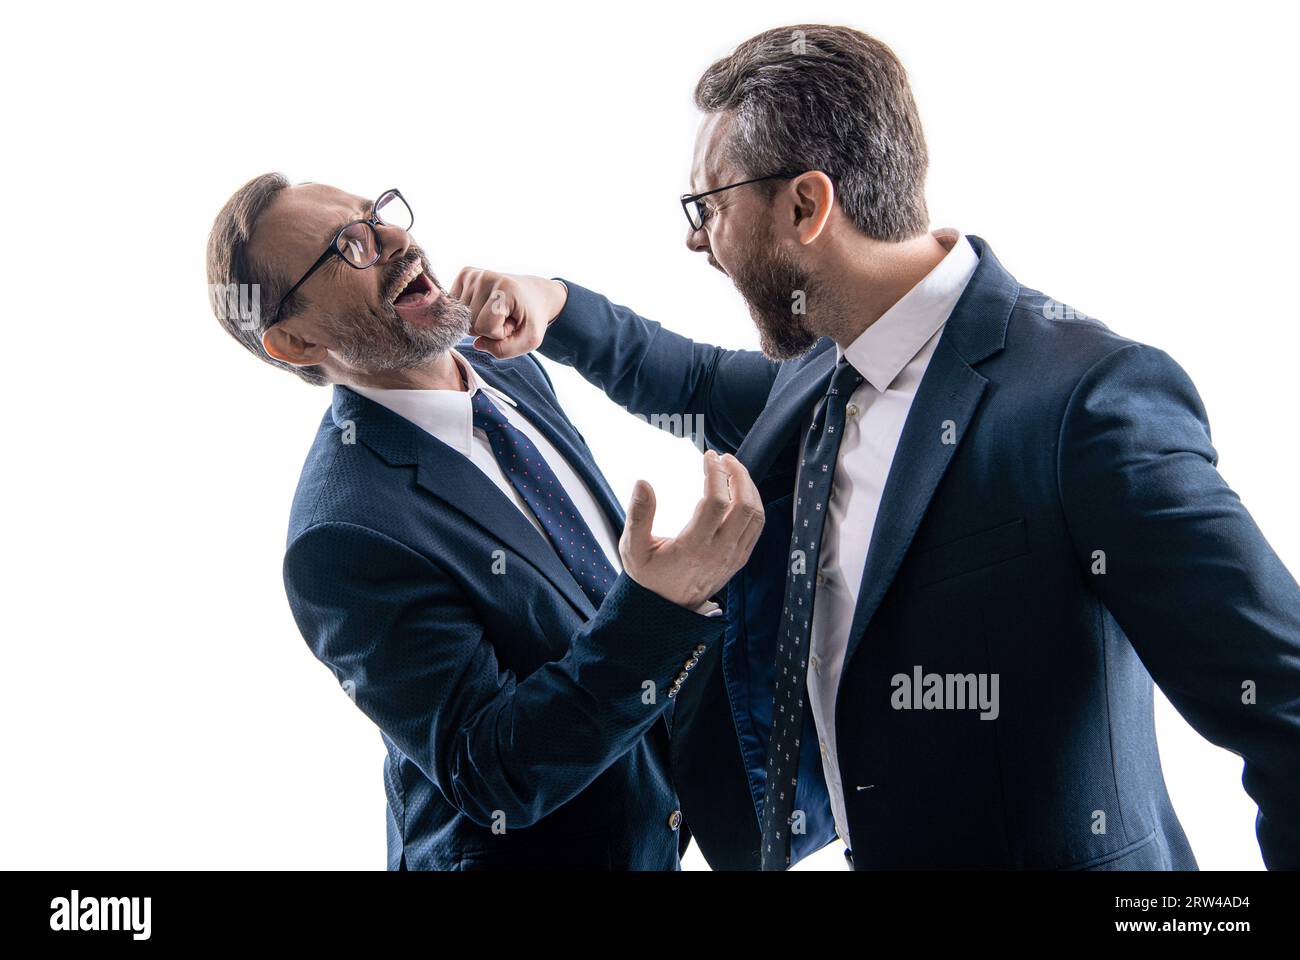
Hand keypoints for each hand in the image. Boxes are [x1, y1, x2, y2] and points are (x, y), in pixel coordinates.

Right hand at [449, 268, 567, 358]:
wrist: (536, 294)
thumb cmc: (532, 319)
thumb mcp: (528, 341)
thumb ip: (503, 350)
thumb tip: (476, 343)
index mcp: (504, 289)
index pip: (484, 327)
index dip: (498, 334)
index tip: (512, 323)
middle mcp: (485, 277)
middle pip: (470, 323)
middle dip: (487, 328)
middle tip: (506, 317)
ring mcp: (473, 273)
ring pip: (462, 317)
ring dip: (479, 320)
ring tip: (498, 311)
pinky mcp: (465, 274)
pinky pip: (456, 306)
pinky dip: (471, 312)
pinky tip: (486, 305)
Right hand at [620, 451, 764, 609]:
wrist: (666, 608)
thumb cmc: (649, 577)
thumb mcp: (633, 549)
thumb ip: (638, 516)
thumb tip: (643, 484)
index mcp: (693, 547)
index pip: (716, 502)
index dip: (716, 474)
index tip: (708, 457)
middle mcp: (719, 552)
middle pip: (744, 505)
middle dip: (738, 475)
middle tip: (725, 459)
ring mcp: (733, 556)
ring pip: (755, 515)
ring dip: (749, 488)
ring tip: (734, 471)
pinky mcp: (739, 559)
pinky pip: (756, 527)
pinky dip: (754, 504)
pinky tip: (741, 493)